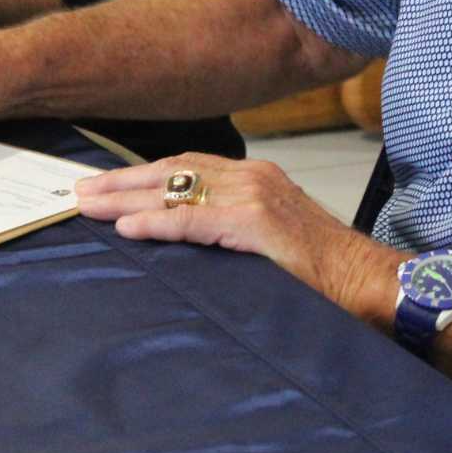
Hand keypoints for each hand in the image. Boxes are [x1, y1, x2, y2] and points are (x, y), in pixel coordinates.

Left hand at [74, 155, 397, 318]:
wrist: (371, 283)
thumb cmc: (326, 273)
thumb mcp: (272, 241)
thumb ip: (235, 231)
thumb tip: (189, 243)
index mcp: (257, 178)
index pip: (187, 169)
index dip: (142, 176)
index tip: (105, 186)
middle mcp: (254, 177)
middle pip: (173, 173)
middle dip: (122, 182)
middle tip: (80, 192)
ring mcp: (257, 197)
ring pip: (177, 191)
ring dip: (127, 198)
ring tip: (89, 206)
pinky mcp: (258, 224)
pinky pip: (195, 221)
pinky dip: (157, 223)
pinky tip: (127, 227)